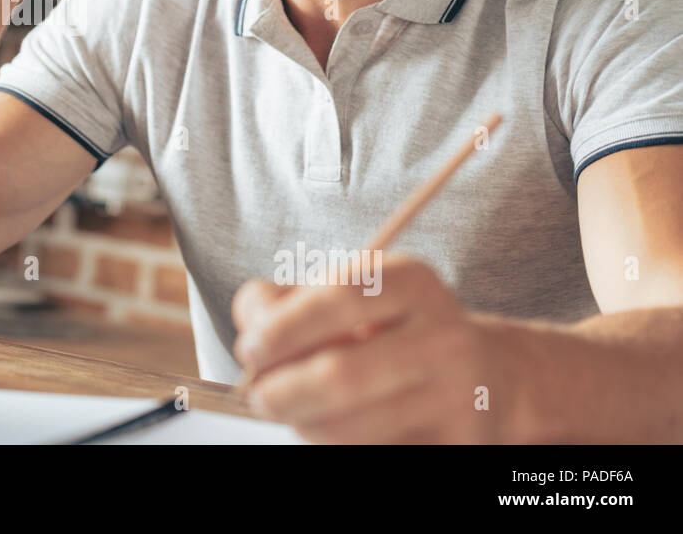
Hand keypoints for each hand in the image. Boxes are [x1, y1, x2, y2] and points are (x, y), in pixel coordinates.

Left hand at [231, 255, 533, 442]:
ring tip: (295, 410)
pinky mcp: (459, 446)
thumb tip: (251, 326)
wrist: (487, 379)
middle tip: (257, 395)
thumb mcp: (348, 295)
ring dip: (303, 423)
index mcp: (414, 283)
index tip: (249, 349)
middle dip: (281, 391)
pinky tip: (336, 424)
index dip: (283, 328)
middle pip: (340, 375)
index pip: (339, 299)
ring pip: (349, 428)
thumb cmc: (390, 330)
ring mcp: (459, 397)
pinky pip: (373, 453)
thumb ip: (286, 300)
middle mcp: (445, 337)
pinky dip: (337, 443)